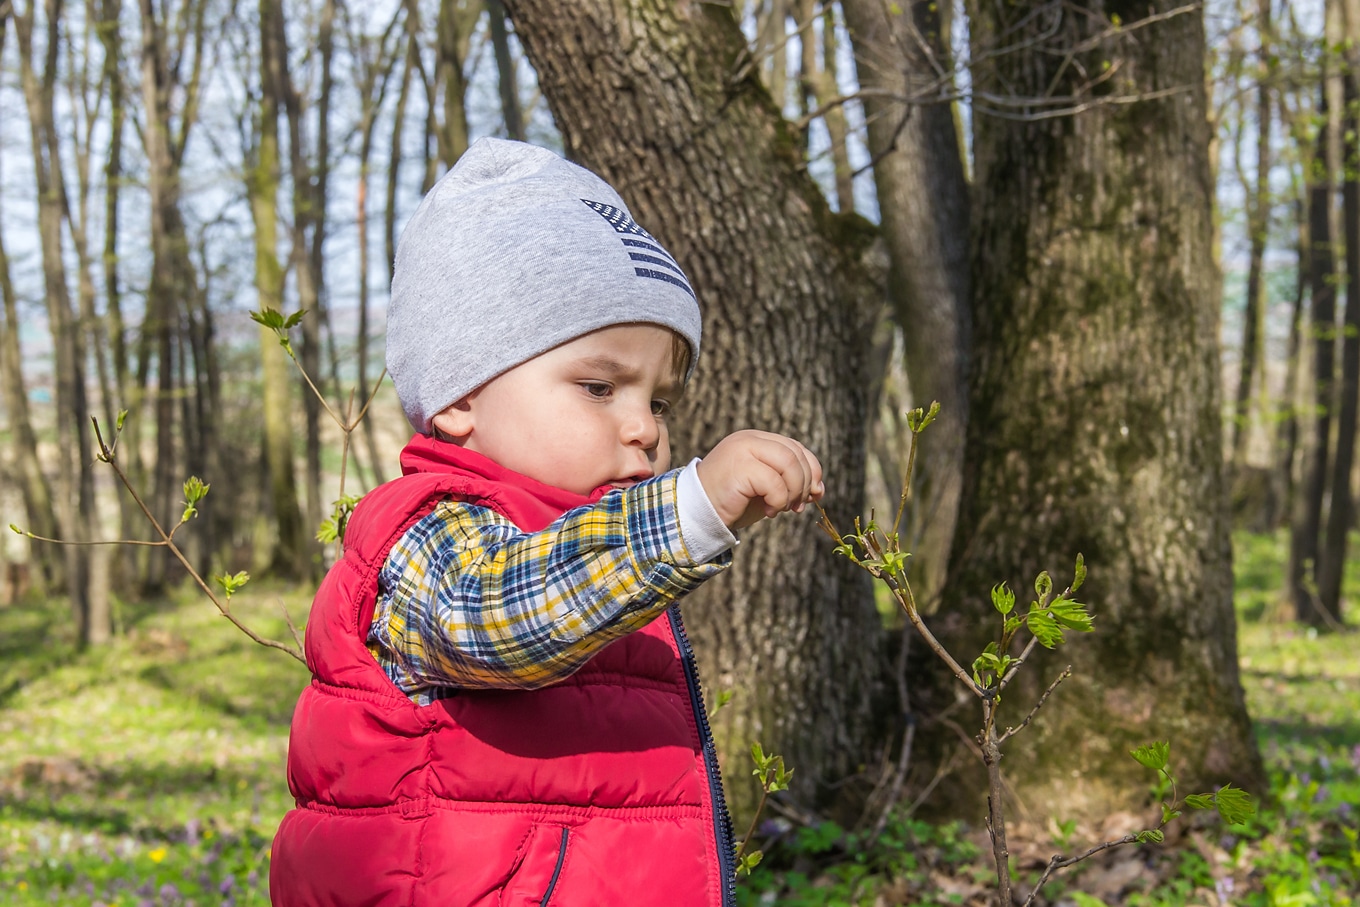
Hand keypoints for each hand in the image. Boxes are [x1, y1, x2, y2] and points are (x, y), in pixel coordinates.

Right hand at [696, 430, 824, 529]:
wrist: (697, 513)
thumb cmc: (732, 502)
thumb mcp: (767, 490)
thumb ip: (790, 483)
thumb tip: (820, 489)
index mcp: (756, 440)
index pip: (796, 447)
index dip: (812, 470)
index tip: (814, 494)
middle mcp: (749, 439)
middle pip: (795, 454)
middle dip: (804, 483)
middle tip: (797, 506)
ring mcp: (743, 449)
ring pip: (789, 464)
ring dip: (793, 491)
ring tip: (781, 508)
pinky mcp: (739, 467)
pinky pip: (775, 482)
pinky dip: (779, 500)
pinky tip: (769, 511)